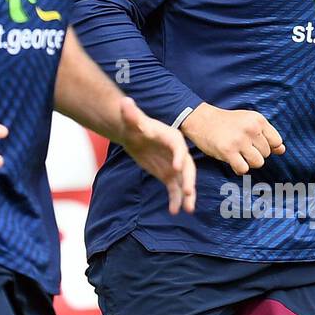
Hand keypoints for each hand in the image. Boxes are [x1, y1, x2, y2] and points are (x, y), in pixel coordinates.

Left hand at [118, 97, 195, 214]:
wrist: (134, 134)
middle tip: (188, 192)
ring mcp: (174, 166)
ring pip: (184, 182)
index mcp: (172, 138)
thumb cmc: (134, 125)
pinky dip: (174, 200)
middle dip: (189, 180)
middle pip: (188, 168)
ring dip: (187, 196)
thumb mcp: (132, 120)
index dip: (179, 156)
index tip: (176, 167)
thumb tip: (125, 102)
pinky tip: (173, 212)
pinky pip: (174, 189)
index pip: (178, 147)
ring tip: (188, 209)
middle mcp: (178, 153)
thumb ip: (130, 114)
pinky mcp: (169, 175)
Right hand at [182, 102, 284, 174]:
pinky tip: (232, 160)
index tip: (255, 144)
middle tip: (242, 147)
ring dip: (249, 162)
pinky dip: (239, 168)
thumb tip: (282, 150)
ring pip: (258, 163)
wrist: (201, 120)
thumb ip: (266, 135)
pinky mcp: (228, 151)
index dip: (268, 147)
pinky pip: (243, 169)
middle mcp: (251, 129)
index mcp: (258, 120)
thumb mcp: (249, 122)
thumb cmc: (227, 123)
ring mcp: (239, 140)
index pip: (277, 142)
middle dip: (256, 154)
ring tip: (238, 154)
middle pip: (266, 154)